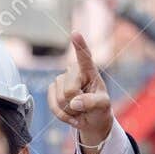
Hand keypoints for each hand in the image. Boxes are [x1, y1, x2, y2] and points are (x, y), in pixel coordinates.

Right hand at [47, 32, 112, 148]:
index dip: (79, 46)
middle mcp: (74, 71)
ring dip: (70, 111)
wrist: (91, 120)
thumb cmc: (100, 108)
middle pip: (69, 90)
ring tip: (79, 110)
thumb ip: (92, 102)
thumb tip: (74, 102)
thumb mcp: (103, 106)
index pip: (85, 57)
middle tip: (85, 107)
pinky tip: (71, 115)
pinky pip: (52, 105)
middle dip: (76, 103)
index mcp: (90, 71)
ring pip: (60, 99)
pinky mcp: (52, 89)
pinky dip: (61, 115)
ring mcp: (61, 79)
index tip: (75, 33)